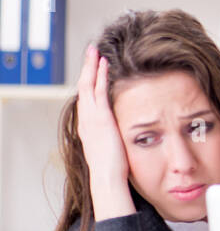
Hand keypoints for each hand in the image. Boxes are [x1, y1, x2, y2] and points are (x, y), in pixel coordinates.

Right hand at [76, 44, 135, 220]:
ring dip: (92, 67)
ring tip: (95, 52)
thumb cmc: (114, 169)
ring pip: (88, 85)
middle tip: (91, 52)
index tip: (96, 67)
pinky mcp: (99, 118)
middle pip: (84, 87)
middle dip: (88, 68)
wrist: (107, 179)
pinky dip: (100, 76)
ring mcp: (90, 119)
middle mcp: (86, 120)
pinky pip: (98, 91)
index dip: (91, 81)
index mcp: (89, 127)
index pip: (88, 98)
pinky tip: (105, 65)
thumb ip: (115, 136)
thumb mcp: (112, 147)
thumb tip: (125, 131)